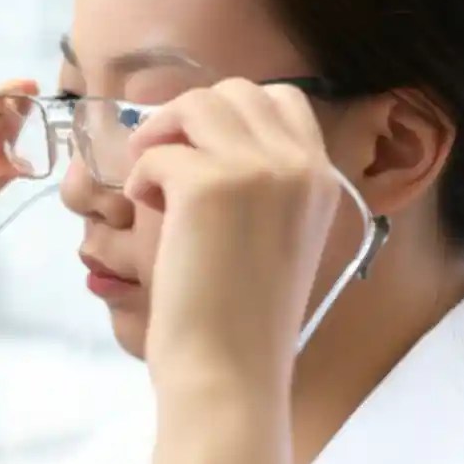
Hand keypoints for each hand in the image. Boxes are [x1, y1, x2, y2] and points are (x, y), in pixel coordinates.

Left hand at [123, 78, 341, 390]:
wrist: (231, 371)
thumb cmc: (242, 315)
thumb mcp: (278, 236)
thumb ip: (265, 185)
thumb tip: (207, 138)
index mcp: (323, 178)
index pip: (281, 99)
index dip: (229, 113)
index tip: (198, 148)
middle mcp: (298, 165)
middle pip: (234, 92)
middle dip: (187, 117)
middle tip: (163, 161)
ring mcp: (256, 171)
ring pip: (195, 105)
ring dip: (160, 137)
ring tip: (151, 183)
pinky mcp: (208, 186)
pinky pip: (156, 153)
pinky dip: (140, 178)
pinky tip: (146, 213)